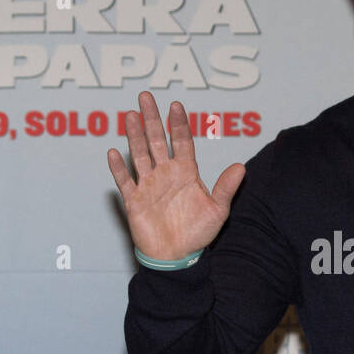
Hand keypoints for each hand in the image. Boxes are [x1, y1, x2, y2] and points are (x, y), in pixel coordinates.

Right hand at [107, 92, 245, 259]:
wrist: (177, 257)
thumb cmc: (198, 233)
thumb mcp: (217, 210)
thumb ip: (226, 188)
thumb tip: (241, 167)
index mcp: (186, 172)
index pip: (182, 141)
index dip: (179, 124)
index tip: (176, 105)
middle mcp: (166, 174)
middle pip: (156, 140)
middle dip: (152, 118)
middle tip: (145, 96)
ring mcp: (149, 185)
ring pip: (139, 154)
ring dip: (134, 135)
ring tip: (129, 115)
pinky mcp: (134, 200)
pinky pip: (125, 181)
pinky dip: (118, 168)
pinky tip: (113, 153)